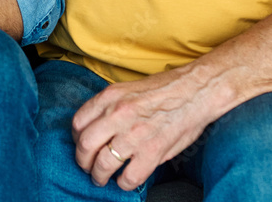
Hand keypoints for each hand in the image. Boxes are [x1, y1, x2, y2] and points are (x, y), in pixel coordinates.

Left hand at [71, 69, 214, 190]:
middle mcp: (118, 115)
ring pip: (102, 165)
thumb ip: (109, 107)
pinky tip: (125, 180)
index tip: (82, 145)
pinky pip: (128, 178)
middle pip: (85, 146)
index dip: (76, 138)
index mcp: (110, 97)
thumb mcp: (128, 89)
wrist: (196, 91)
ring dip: (99, 176)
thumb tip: (96, 128)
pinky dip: (124, 183)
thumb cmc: (164, 89)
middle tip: (88, 167)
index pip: (78, 123)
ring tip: (102, 178)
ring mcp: (134, 135)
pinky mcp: (152, 152)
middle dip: (83, 161)